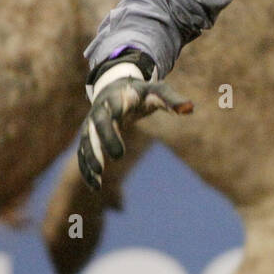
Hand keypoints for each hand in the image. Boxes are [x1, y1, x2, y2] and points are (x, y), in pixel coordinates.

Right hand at [78, 72, 192, 190]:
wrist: (114, 87)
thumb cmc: (141, 93)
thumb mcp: (157, 92)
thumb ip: (171, 100)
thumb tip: (189, 109)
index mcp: (117, 98)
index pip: (113, 106)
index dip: (114, 116)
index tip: (120, 131)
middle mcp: (100, 111)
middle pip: (97, 125)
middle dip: (104, 140)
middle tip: (117, 157)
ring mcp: (91, 124)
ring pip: (86, 141)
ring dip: (90, 159)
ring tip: (98, 180)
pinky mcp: (88, 136)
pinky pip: (84, 153)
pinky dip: (87, 169)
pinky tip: (96, 186)